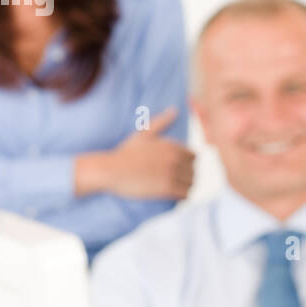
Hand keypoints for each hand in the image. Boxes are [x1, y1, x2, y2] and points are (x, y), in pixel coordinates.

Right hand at [76, 106, 193, 198]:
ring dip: (186, 186)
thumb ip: (161, 122)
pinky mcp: (167, 189)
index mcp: (172, 146)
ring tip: (178, 189)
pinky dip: (182, 196)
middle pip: (194, 170)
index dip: (187, 163)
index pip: (194, 156)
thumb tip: (175, 110)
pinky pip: (185, 195)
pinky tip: (176, 196)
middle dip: (187, 175)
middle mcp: (175, 159)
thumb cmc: (125, 152)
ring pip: (192, 183)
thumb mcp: (144, 134)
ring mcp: (171, 174)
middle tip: (178, 180)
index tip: (179, 168)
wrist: (111, 170)